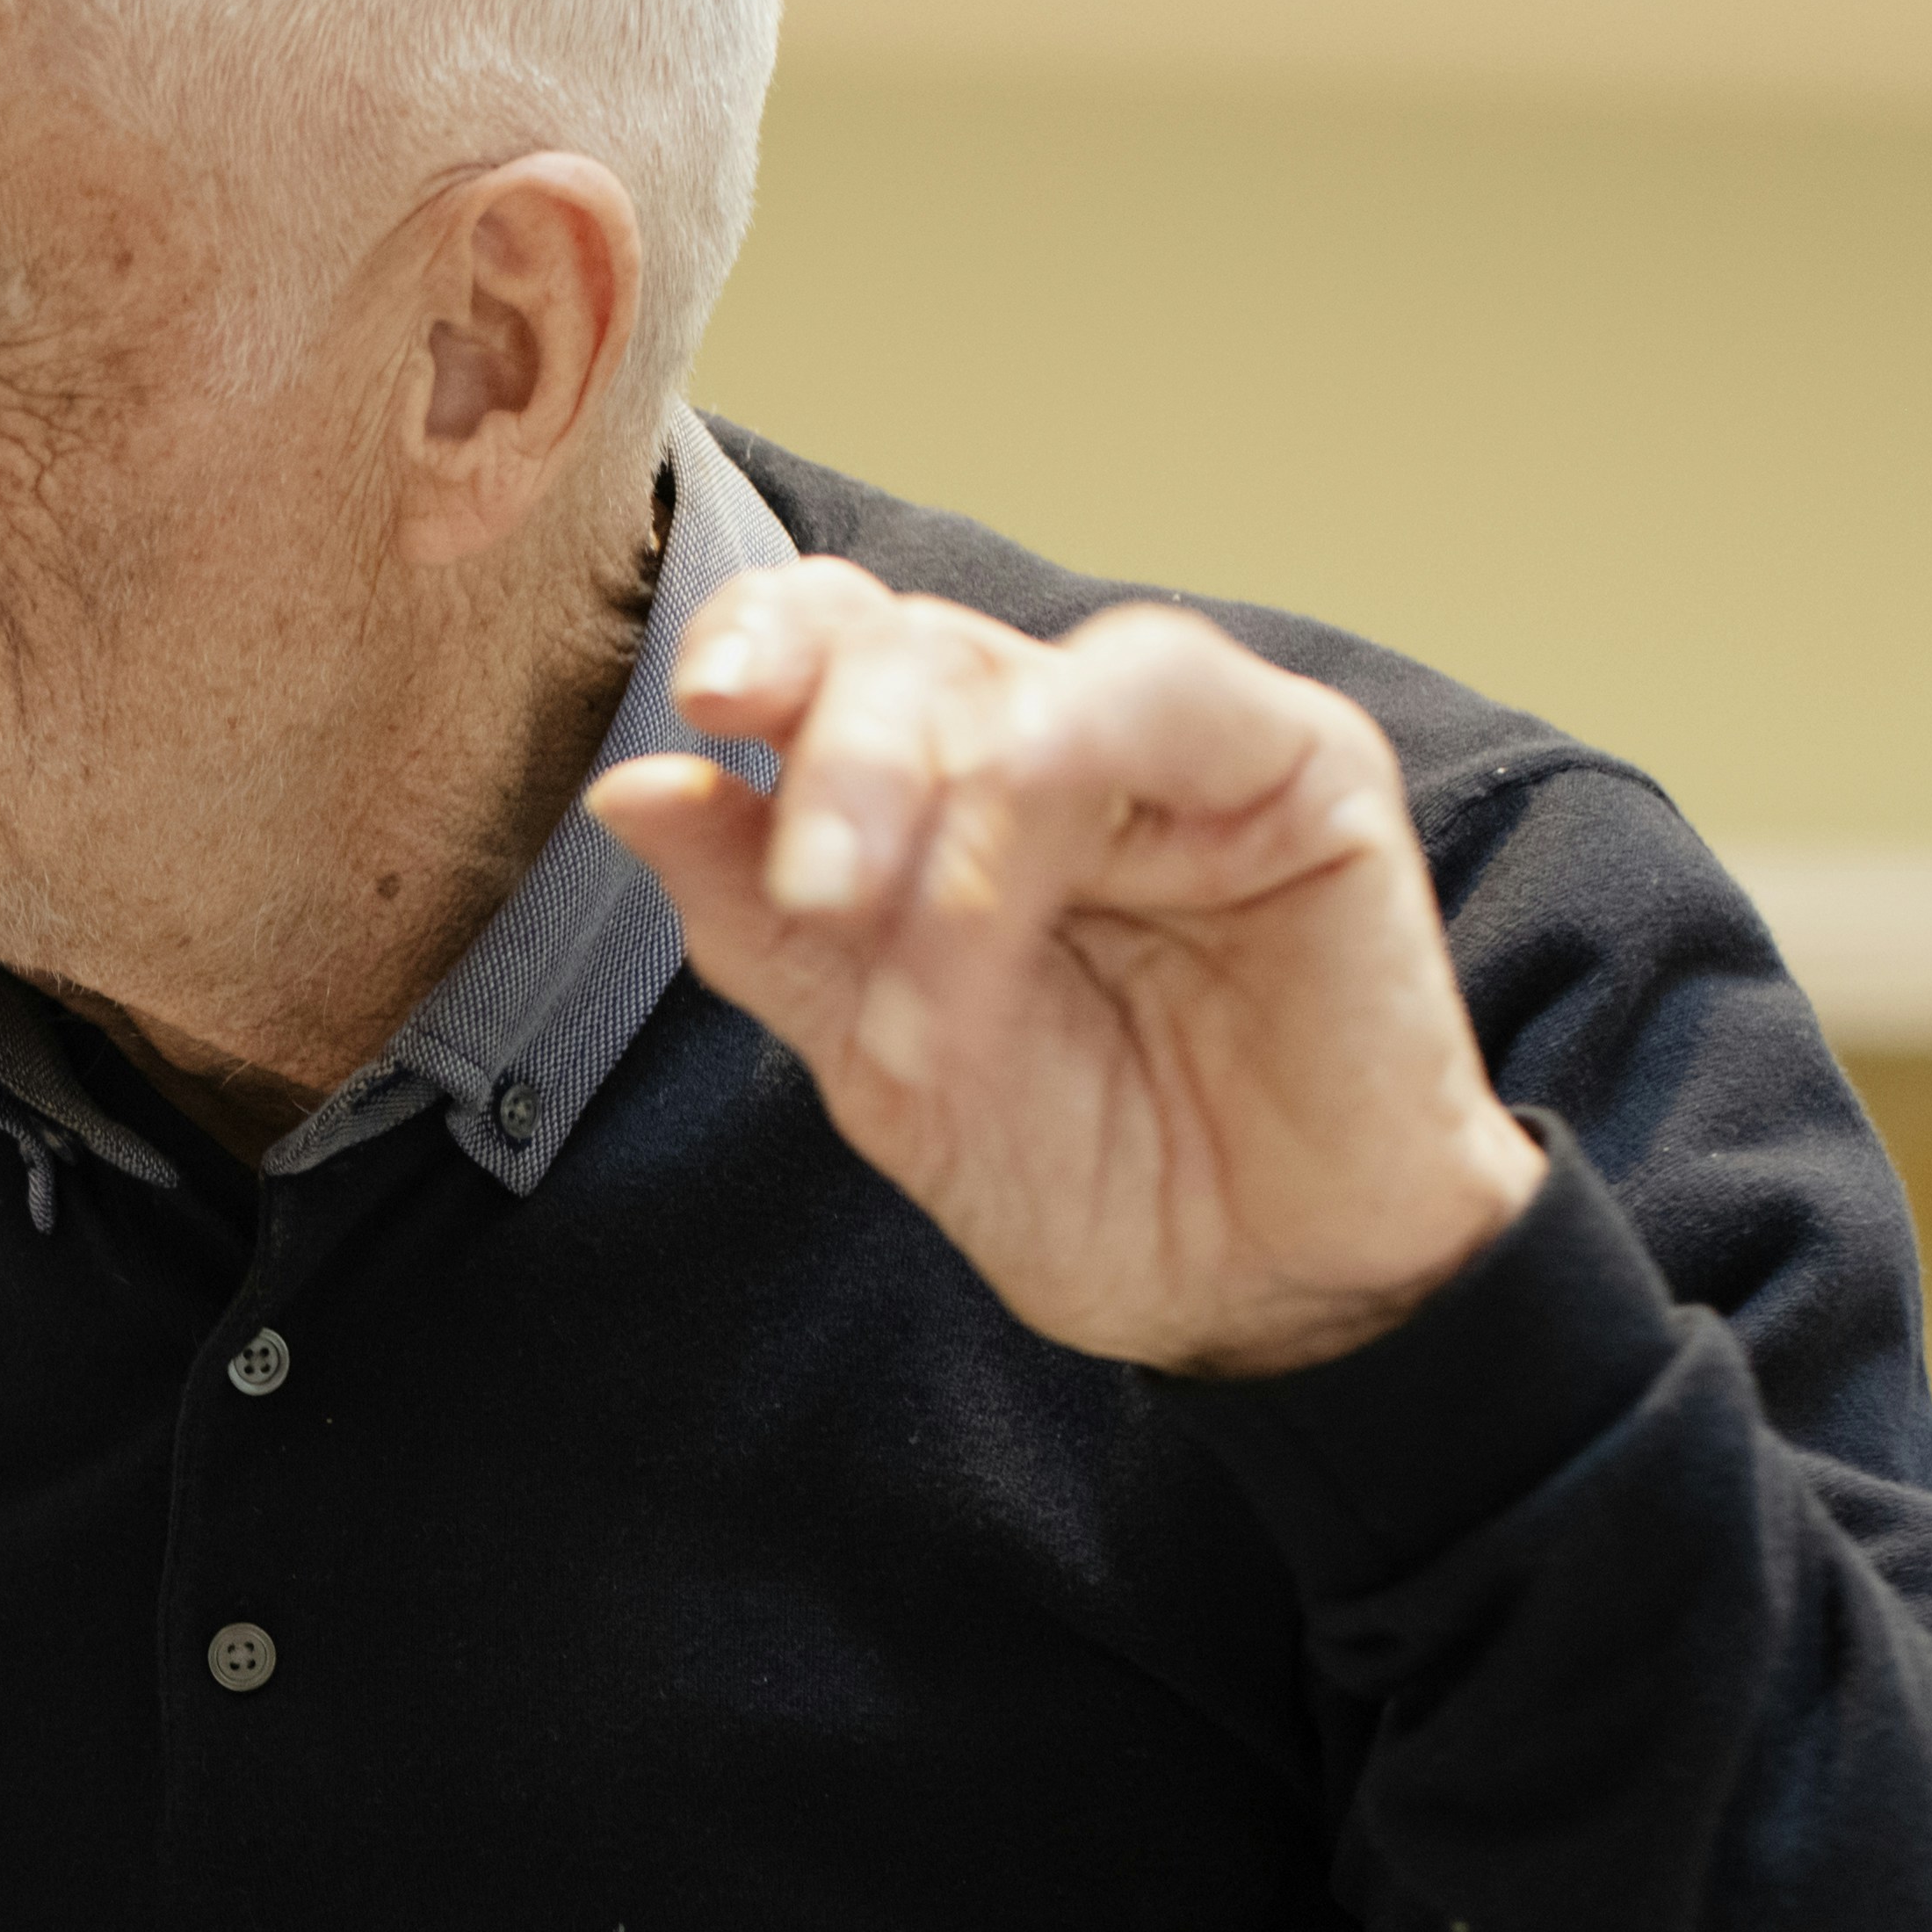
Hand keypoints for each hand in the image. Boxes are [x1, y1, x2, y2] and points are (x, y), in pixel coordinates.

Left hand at [590, 563, 1540, 1376]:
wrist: (1261, 1292)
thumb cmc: (1088, 1171)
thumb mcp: (880, 1062)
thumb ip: (761, 925)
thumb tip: (630, 788)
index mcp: (945, 787)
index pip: (837, 646)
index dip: (763, 638)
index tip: (699, 707)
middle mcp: (1054, 738)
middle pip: (902, 646)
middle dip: (830, 761)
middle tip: (813, 893)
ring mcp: (1177, 741)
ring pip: (1007, 675)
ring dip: (921, 803)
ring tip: (889, 956)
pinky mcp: (1301, 764)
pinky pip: (1141, 705)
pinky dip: (1030, 806)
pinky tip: (984, 921)